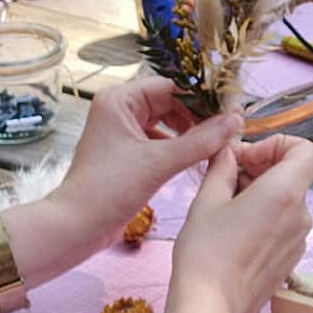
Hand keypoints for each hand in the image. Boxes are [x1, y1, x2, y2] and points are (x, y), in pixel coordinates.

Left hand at [49, 77, 242, 249]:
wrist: (77, 226)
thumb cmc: (109, 189)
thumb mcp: (159, 163)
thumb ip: (200, 141)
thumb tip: (235, 121)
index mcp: (118, 100)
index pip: (169, 87)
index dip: (202, 97)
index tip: (232, 108)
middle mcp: (118, 109)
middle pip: (169, 102)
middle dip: (198, 115)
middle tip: (230, 128)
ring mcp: (122, 131)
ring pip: (165, 122)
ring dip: (190, 132)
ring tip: (218, 143)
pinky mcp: (126, 153)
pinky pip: (159, 141)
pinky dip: (178, 147)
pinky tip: (197, 158)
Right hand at [164, 135, 312, 312]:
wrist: (211, 304)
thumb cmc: (206, 252)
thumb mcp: (207, 199)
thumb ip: (222, 167)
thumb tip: (227, 150)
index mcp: (284, 194)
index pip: (306, 151)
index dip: (278, 144)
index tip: (248, 156)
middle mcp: (299, 216)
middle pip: (292, 175)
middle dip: (261, 167)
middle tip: (225, 175)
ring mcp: (298, 239)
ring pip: (286, 199)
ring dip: (260, 191)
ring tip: (224, 204)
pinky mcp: (291, 257)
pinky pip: (284, 223)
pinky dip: (264, 214)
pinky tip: (234, 227)